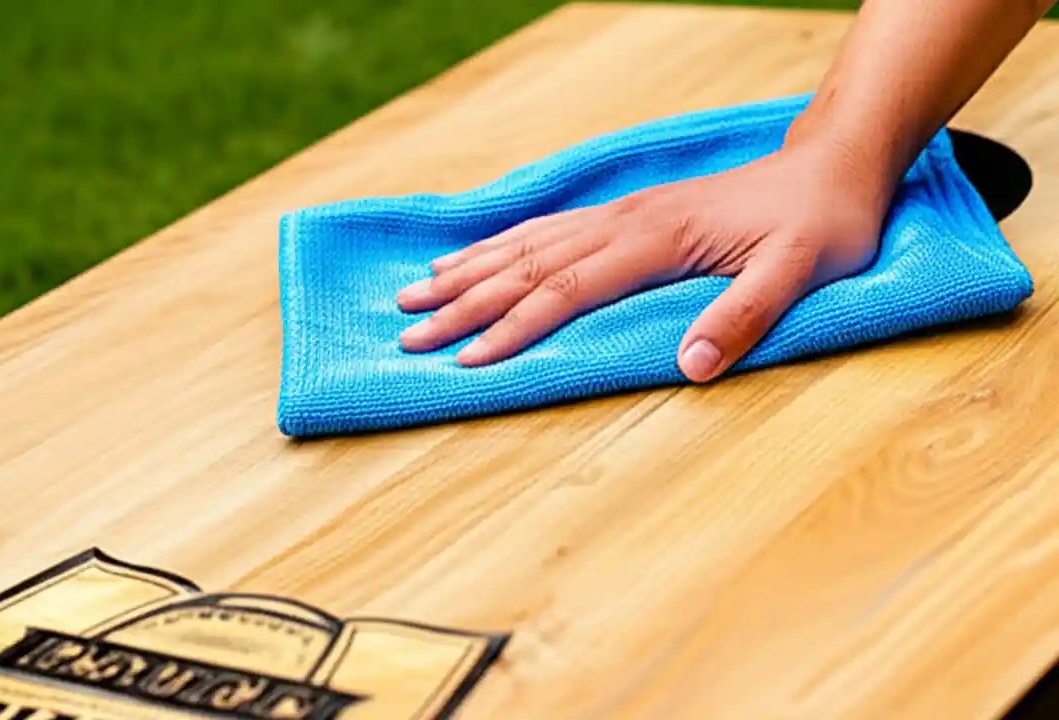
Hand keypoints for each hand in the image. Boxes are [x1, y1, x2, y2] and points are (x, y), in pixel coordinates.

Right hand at [395, 141, 890, 381]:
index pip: (567, 290)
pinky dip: (502, 245)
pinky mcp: (628, 213)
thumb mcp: (802, 272)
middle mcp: (626, 222)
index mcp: (656, 240)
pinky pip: (549, 228)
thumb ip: (744, 316)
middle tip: (409, 334)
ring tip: (414, 290)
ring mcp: (622, 214)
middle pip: (528, 266)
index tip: (466, 361)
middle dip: (465, 303)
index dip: (514, 328)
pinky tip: (477, 256)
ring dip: (469, 270)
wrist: (832, 166)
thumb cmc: (821, 224)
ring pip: (528, 244)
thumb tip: (690, 368)